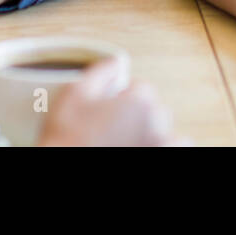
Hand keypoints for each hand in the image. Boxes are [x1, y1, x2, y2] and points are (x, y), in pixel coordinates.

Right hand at [38, 58, 187, 146]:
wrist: (62, 171)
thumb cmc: (68, 140)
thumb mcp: (74, 94)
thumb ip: (100, 72)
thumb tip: (115, 64)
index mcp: (140, 101)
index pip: (141, 89)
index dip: (121, 98)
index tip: (108, 110)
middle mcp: (157, 124)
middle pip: (155, 110)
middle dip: (138, 116)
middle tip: (112, 129)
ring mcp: (162, 146)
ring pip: (166, 135)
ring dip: (152, 135)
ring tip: (125, 143)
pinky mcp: (162, 157)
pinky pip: (173, 149)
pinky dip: (160, 148)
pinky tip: (140, 147)